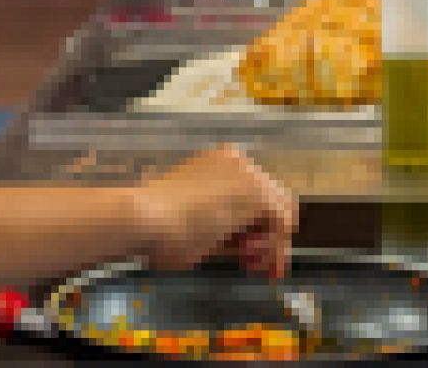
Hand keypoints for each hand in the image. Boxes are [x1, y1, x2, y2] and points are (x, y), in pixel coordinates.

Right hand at [132, 145, 296, 277]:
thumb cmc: (155, 226)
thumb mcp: (193, 225)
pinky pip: (281, 223)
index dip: (254, 227)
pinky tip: (247, 257)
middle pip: (272, 200)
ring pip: (281, 210)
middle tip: (255, 265)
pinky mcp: (258, 193)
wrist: (146, 218)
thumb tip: (242, 244)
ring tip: (250, 264)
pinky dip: (271, 245)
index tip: (246, 255)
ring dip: (271, 242)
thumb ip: (220, 228)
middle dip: (268, 236)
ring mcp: (249, 174)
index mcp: (217, 164)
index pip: (251, 195)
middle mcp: (237, 162)